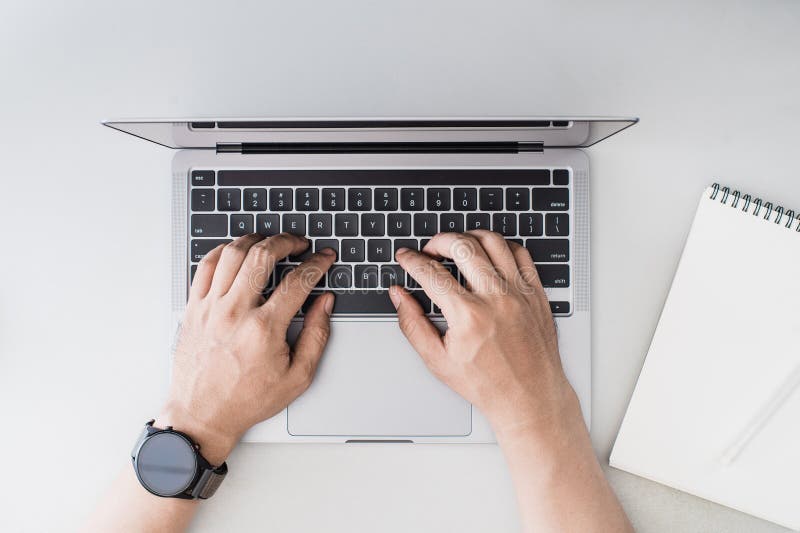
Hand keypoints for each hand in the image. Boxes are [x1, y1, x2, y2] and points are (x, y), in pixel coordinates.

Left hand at [157, 233, 335, 463]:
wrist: (202, 415)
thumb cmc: (247, 399)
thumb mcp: (297, 377)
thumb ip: (317, 336)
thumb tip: (325, 303)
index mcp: (264, 329)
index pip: (298, 281)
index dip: (317, 263)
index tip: (324, 257)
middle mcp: (235, 312)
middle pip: (263, 255)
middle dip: (287, 241)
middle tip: (299, 243)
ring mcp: (210, 308)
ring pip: (233, 254)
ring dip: (256, 240)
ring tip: (270, 241)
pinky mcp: (193, 308)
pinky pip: (206, 266)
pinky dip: (223, 251)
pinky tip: (236, 251)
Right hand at [389, 230, 580, 441]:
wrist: (529, 398)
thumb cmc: (486, 384)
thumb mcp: (438, 360)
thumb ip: (412, 324)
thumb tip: (399, 295)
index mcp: (469, 317)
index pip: (431, 273)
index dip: (412, 260)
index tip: (405, 256)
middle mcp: (496, 299)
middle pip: (462, 247)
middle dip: (438, 241)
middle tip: (429, 249)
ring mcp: (520, 294)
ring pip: (493, 242)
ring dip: (469, 237)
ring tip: (457, 246)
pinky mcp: (536, 294)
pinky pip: (521, 254)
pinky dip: (502, 246)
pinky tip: (489, 253)